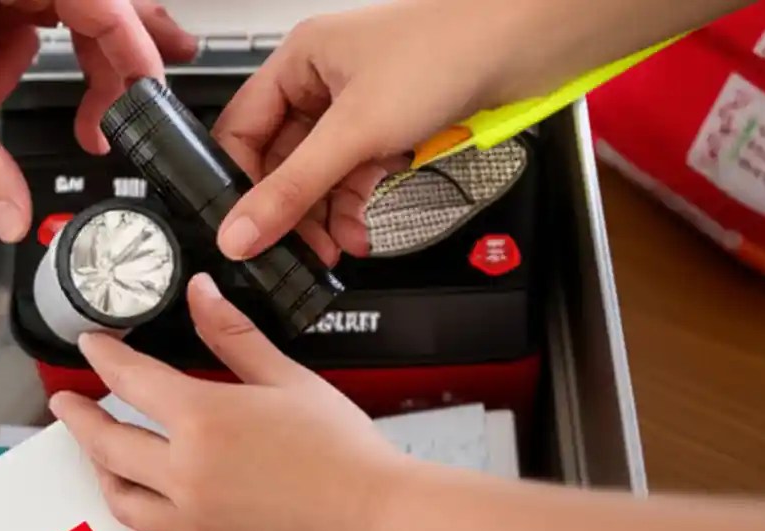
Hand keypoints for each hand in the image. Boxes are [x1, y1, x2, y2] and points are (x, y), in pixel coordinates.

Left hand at [0, 0, 196, 241]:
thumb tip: (11, 216)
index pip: (106, 7)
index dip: (137, 55)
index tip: (150, 98)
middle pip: (97, 4)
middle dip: (127, 48)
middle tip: (168, 76)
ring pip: (64, 5)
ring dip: (66, 59)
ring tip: (95, 107)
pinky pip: (23, 8)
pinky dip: (13, 50)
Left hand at [50, 274, 413, 530]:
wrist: (377, 526)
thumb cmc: (345, 455)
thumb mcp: (288, 380)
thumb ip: (233, 336)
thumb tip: (202, 294)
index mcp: (203, 420)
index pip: (130, 379)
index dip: (103, 356)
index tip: (91, 344)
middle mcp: (185, 474)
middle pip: (106, 442)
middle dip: (79, 418)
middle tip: (66, 403)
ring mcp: (191, 519)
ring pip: (119, 495)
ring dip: (100, 467)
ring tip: (99, 450)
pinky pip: (153, 527)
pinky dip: (138, 504)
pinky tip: (147, 491)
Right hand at [209, 0, 518, 263]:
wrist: (527, 44)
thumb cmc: (448, 50)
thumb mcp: (355, 131)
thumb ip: (293, 189)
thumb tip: (240, 232)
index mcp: (299, 60)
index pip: (241, 131)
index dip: (238, 183)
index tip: (242, 230)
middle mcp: (324, 81)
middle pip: (283, 159)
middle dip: (290, 209)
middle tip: (290, 251)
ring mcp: (361, 106)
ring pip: (322, 174)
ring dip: (325, 215)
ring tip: (330, 249)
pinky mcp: (393, 127)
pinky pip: (357, 175)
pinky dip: (357, 206)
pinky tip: (360, 231)